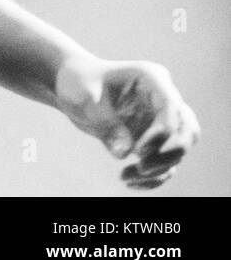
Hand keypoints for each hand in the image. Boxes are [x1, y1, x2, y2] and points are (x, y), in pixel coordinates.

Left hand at [54, 56, 199, 189]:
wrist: (72, 88)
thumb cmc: (78, 83)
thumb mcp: (84, 97)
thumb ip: (105, 122)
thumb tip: (124, 153)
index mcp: (151, 78)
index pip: (171, 108)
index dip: (161, 133)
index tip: (139, 151)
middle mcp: (162, 99)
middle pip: (187, 130)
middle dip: (170, 153)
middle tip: (142, 167)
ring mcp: (160, 119)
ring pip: (179, 149)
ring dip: (160, 168)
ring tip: (126, 176)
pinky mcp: (154, 138)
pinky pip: (165, 161)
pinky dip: (154, 176)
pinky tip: (129, 182)